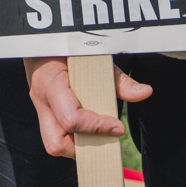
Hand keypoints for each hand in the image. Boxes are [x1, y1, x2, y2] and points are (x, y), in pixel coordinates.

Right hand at [24, 57, 151, 158]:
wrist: (42, 38)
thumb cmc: (70, 45)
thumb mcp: (94, 56)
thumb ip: (118, 78)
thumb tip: (145, 92)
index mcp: (51, 84)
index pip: (72, 119)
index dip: (97, 127)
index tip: (118, 127)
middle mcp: (41, 100)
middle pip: (56, 143)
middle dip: (83, 148)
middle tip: (105, 138)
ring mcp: (40, 108)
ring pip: (53, 144)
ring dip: (77, 146)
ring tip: (97, 135)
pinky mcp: (44, 111)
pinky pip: (55, 134)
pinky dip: (74, 138)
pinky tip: (89, 129)